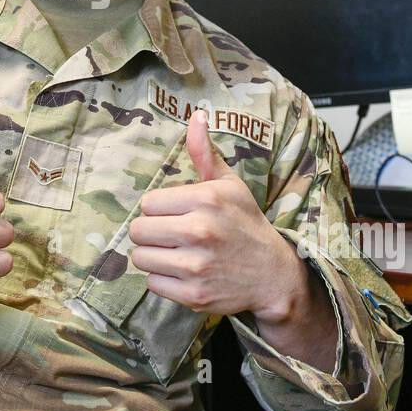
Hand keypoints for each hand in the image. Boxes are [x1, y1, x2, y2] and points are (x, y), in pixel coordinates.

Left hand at [129, 110, 304, 320]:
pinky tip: (183, 272)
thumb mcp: (229, 184)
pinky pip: (152, 283)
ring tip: (176, 253)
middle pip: (138, 231)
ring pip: (141, 258)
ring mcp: (197, 266)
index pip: (148, 203)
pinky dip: (163, 280)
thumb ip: (204, 153)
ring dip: (154, 257)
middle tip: (171, 235)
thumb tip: (196, 115)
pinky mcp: (194, 295)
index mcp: (206, 199)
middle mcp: (200, 231)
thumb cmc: (245, 223)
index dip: (159, 209)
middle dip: (150, 233)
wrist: (273, 274)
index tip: (177, 214)